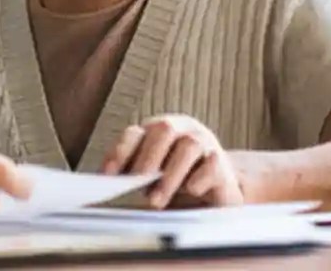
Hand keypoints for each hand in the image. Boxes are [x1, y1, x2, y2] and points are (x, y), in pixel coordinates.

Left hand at [101, 114, 242, 208]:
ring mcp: (205, 142)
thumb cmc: (177, 183)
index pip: (135, 133)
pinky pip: (211, 165)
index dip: (120, 151)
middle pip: (164, 130)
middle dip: (147, 158)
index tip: (108, 175)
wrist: (215, 195)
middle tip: (137, 183)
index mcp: (157, 131)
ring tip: (157, 200)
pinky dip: (198, 179)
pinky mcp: (222, 163)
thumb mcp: (152, 179)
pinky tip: (191, 191)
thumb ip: (134, 175)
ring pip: (190, 146)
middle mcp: (182, 130)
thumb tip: (110, 182)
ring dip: (170, 175)